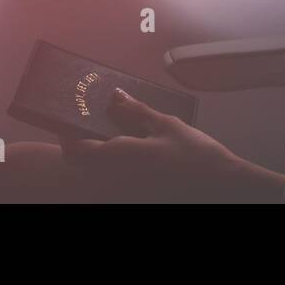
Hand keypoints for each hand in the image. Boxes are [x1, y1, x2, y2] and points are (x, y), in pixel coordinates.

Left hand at [61, 88, 284, 202]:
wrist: (220, 183)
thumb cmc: (196, 154)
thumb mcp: (166, 124)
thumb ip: (137, 110)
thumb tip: (116, 95)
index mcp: (122, 155)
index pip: (77, 149)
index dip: (65, 135)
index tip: (64, 118)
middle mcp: (119, 175)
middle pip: (82, 163)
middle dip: (76, 143)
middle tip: (82, 123)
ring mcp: (128, 185)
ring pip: (96, 170)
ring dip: (93, 151)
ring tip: (105, 129)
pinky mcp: (138, 189)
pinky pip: (113, 174)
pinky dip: (111, 159)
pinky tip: (126, 145)